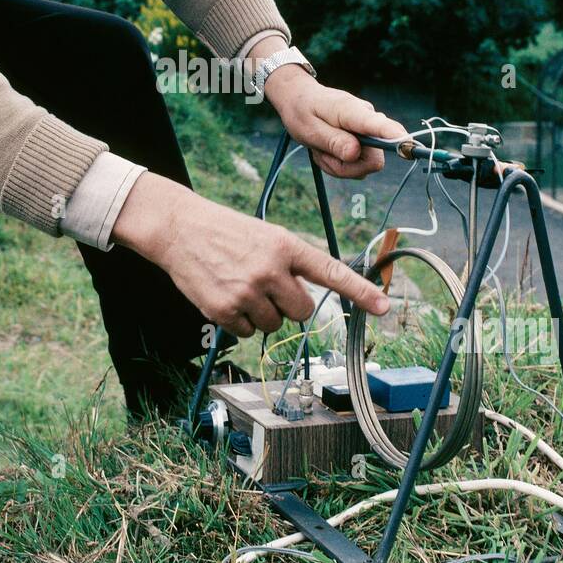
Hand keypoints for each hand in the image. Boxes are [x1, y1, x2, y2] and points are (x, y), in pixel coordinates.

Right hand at [111, 173, 390, 338]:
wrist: (179, 229)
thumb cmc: (228, 233)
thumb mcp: (266, 236)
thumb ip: (291, 264)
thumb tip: (306, 301)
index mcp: (286, 245)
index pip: (330, 271)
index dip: (360, 291)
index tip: (383, 306)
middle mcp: (270, 269)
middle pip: (303, 311)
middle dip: (289, 304)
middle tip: (267, 286)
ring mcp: (247, 292)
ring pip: (275, 325)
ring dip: (262, 313)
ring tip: (240, 286)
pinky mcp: (224, 311)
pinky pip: (248, 333)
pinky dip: (239, 321)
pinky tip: (226, 296)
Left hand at [264, 69, 405, 178]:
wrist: (300, 98)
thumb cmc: (302, 110)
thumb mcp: (308, 129)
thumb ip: (332, 140)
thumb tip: (355, 152)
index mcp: (353, 111)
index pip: (379, 125)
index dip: (395, 137)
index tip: (409, 145)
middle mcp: (368, 119)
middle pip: (374, 159)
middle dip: (347, 167)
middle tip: (322, 156)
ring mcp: (369, 129)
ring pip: (364, 165)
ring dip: (339, 165)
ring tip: (321, 150)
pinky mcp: (366, 139)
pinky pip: (358, 164)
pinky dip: (340, 164)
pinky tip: (327, 150)